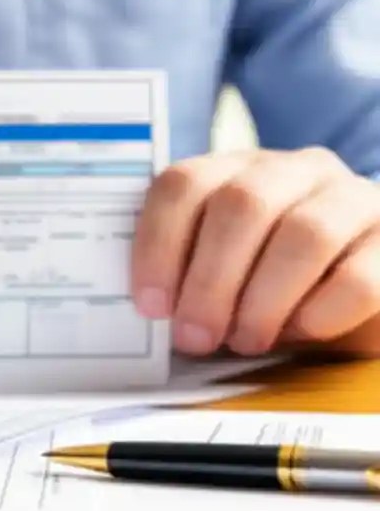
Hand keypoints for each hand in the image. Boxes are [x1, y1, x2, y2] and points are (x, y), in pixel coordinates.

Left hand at [131, 147, 379, 356]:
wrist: (355, 293)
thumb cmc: (270, 285)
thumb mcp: (223, 270)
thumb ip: (186, 274)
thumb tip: (151, 310)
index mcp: (238, 169)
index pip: (184, 184)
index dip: (158, 244)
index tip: (152, 306)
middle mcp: (297, 170)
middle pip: (242, 205)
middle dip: (211, 280)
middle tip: (195, 336)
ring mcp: (353, 199)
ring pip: (305, 234)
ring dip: (264, 299)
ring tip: (246, 340)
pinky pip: (360, 277)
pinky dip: (323, 312)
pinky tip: (303, 332)